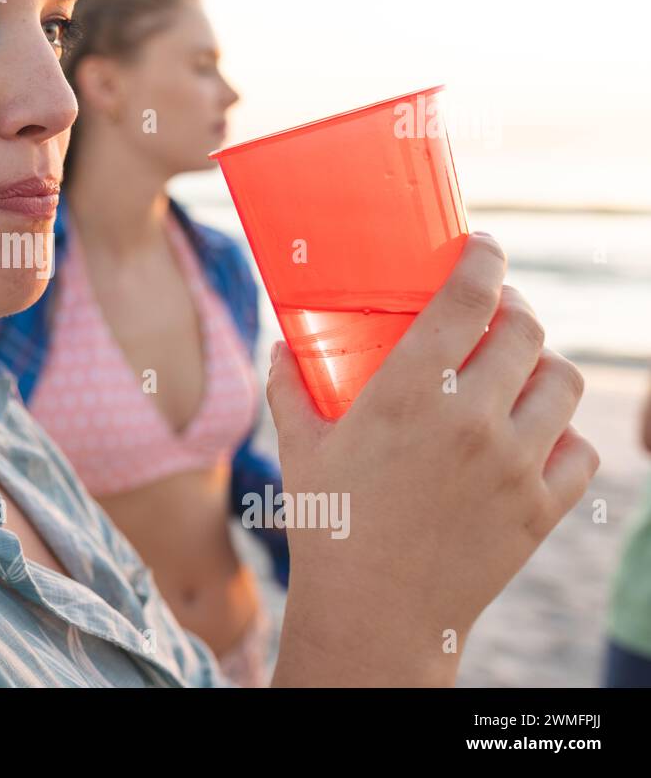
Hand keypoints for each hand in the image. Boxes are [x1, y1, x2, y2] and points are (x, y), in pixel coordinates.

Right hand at [268, 232, 597, 685]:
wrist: (372, 614)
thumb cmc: (329, 526)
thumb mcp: (300, 448)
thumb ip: (291, 387)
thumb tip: (283, 343)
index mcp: (410, 394)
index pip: (470, 297)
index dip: (484, 258)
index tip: (482, 247)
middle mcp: (472, 419)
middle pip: (526, 329)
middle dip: (514, 307)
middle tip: (496, 311)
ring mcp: (515, 465)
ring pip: (563, 383)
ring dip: (544, 365)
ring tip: (519, 371)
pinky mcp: (540, 508)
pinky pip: (579, 450)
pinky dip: (563, 433)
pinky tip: (535, 433)